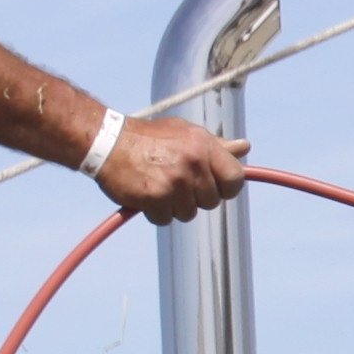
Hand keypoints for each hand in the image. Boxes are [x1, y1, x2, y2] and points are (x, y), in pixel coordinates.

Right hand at [97, 115, 249, 221]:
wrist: (108, 142)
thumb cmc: (150, 138)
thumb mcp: (185, 133)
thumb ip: (216, 146)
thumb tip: (246, 147)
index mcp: (204, 146)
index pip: (235, 180)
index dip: (226, 188)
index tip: (213, 187)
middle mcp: (193, 163)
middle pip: (211, 202)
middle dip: (195, 197)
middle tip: (175, 182)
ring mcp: (174, 182)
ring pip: (188, 213)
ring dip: (174, 206)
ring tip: (158, 185)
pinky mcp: (155, 198)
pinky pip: (165, 220)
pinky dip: (155, 212)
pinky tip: (145, 194)